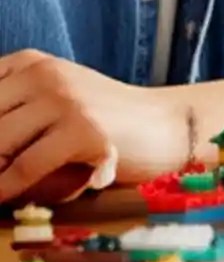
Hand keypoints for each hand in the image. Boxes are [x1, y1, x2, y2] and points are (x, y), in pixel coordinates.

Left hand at [0, 50, 185, 202]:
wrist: (168, 126)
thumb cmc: (107, 121)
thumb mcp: (52, 101)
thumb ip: (12, 113)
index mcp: (29, 63)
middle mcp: (44, 75)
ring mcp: (67, 101)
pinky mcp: (85, 131)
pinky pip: (24, 168)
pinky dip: (7, 189)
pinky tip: (3, 198)